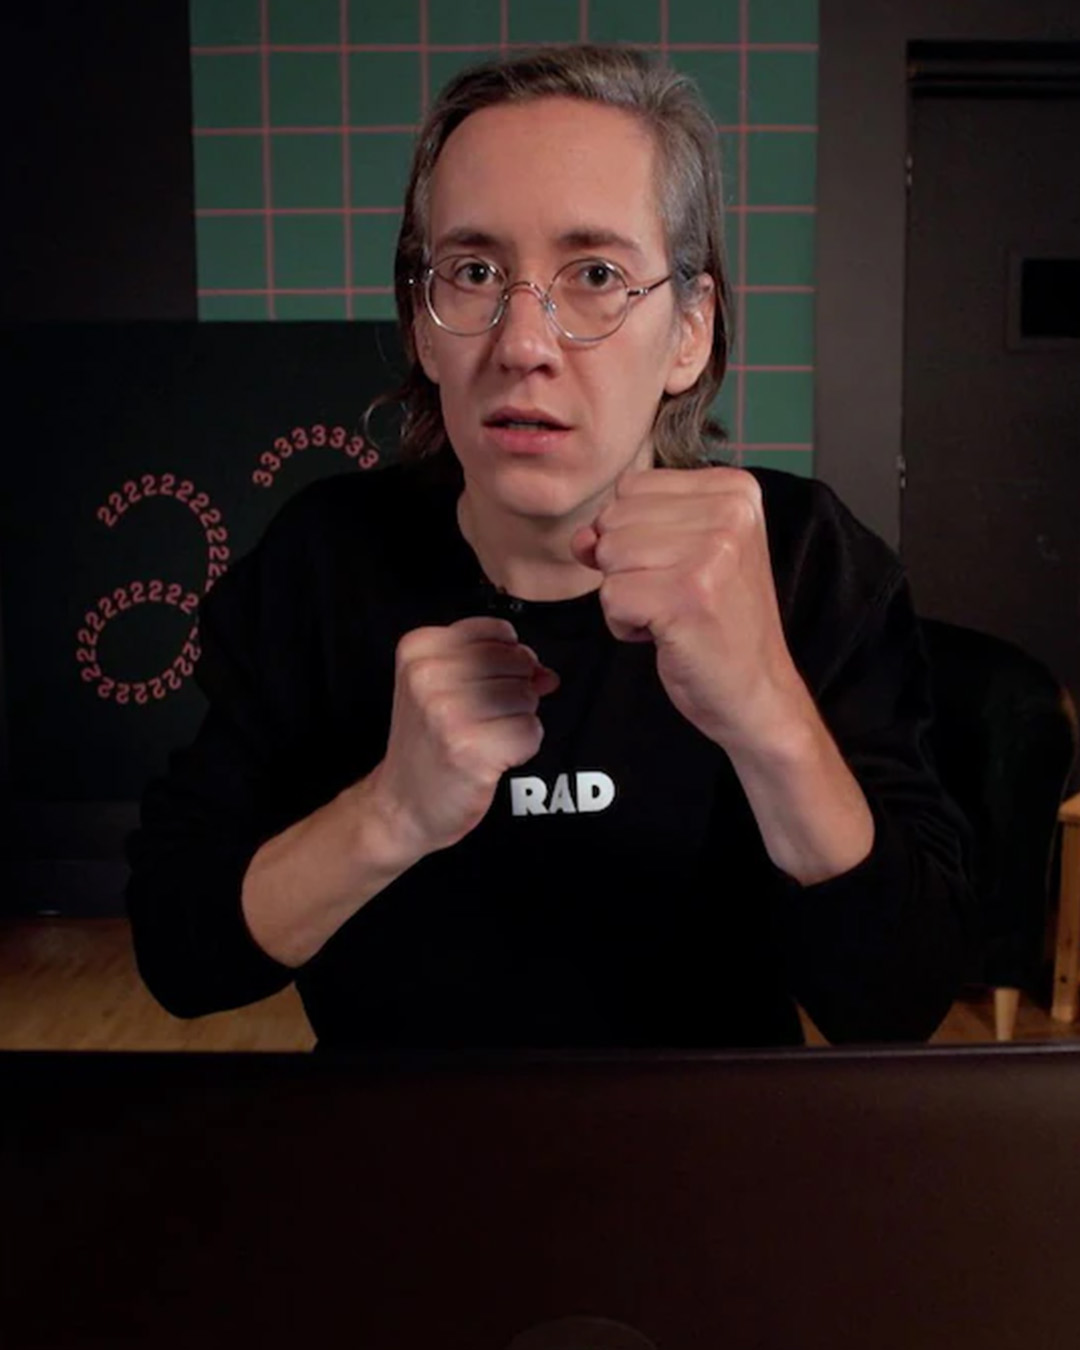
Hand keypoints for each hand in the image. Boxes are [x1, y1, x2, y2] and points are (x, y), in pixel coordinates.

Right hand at [368, 616, 558, 855]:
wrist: (402, 804)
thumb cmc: (429, 742)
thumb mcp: (443, 686)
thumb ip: (495, 665)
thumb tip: (546, 673)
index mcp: (418, 648)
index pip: (500, 632)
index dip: (507, 661)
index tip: (483, 686)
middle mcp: (428, 675)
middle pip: (518, 662)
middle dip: (514, 691)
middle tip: (482, 719)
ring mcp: (446, 712)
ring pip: (527, 695)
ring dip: (518, 720)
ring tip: (484, 737)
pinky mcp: (469, 748)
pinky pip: (531, 731)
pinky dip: (522, 747)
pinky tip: (492, 757)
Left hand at [571, 466, 809, 752]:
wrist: (756, 691)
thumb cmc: (718, 622)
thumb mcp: (680, 556)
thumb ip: (628, 530)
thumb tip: (582, 537)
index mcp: (734, 490)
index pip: (631, 487)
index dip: (636, 534)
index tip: (680, 568)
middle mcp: (729, 513)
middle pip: (615, 520)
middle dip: (627, 566)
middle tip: (677, 596)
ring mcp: (710, 554)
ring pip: (608, 556)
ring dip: (625, 596)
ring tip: (673, 614)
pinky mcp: (686, 596)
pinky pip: (610, 597)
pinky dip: (625, 625)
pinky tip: (665, 634)